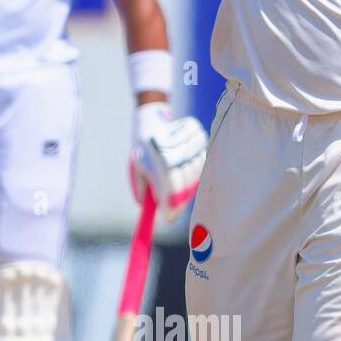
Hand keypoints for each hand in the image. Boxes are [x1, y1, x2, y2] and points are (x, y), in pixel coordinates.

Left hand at [129, 104, 206, 221]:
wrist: (153, 121)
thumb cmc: (143, 151)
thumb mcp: (138, 170)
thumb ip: (146, 192)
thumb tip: (163, 216)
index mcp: (156, 151)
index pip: (169, 184)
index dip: (170, 205)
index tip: (167, 219)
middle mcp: (174, 143)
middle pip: (184, 182)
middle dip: (178, 202)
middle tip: (171, 213)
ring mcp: (188, 137)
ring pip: (195, 174)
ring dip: (186, 189)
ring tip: (175, 193)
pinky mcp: (199, 135)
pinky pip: (202, 164)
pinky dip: (194, 176)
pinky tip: (184, 175)